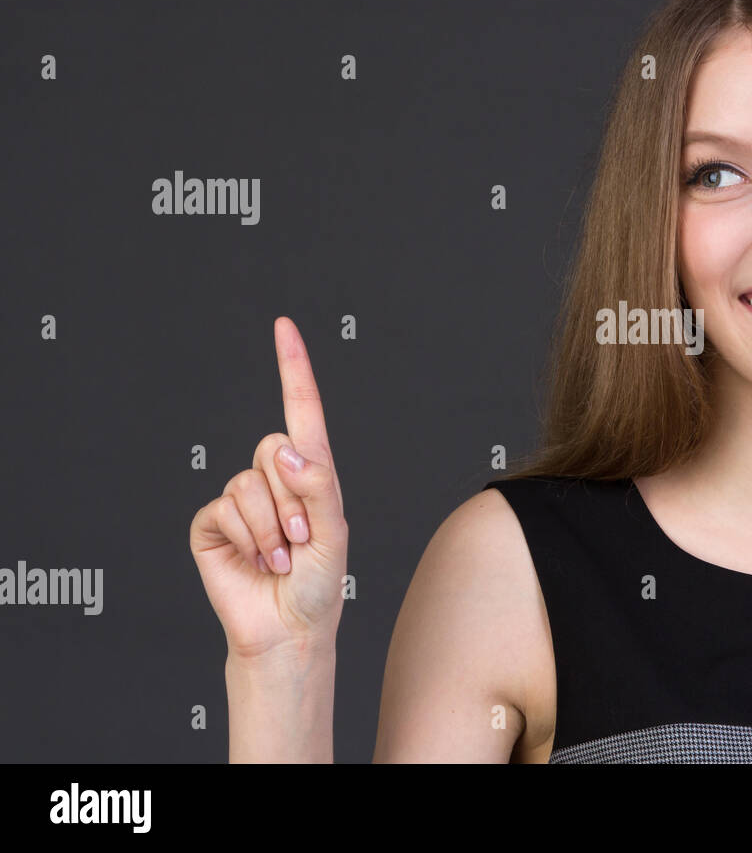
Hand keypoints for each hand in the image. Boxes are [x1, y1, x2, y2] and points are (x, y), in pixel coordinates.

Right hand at [190, 317, 348, 660]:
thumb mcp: (334, 531)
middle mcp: (275, 478)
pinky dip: (247, 537)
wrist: (288, 628)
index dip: (292, 368)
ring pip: (249, 481)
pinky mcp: (212, 523)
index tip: (284, 327)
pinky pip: (224, 507)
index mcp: (310, 473)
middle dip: (293, 496)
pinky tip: (257, 559)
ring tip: (282, 555)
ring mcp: (241, 499)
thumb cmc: (319, 583)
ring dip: (272, 526)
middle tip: (301, 537)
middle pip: (272, 445)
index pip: (301, 411)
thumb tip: (283, 447)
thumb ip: (317, 485)